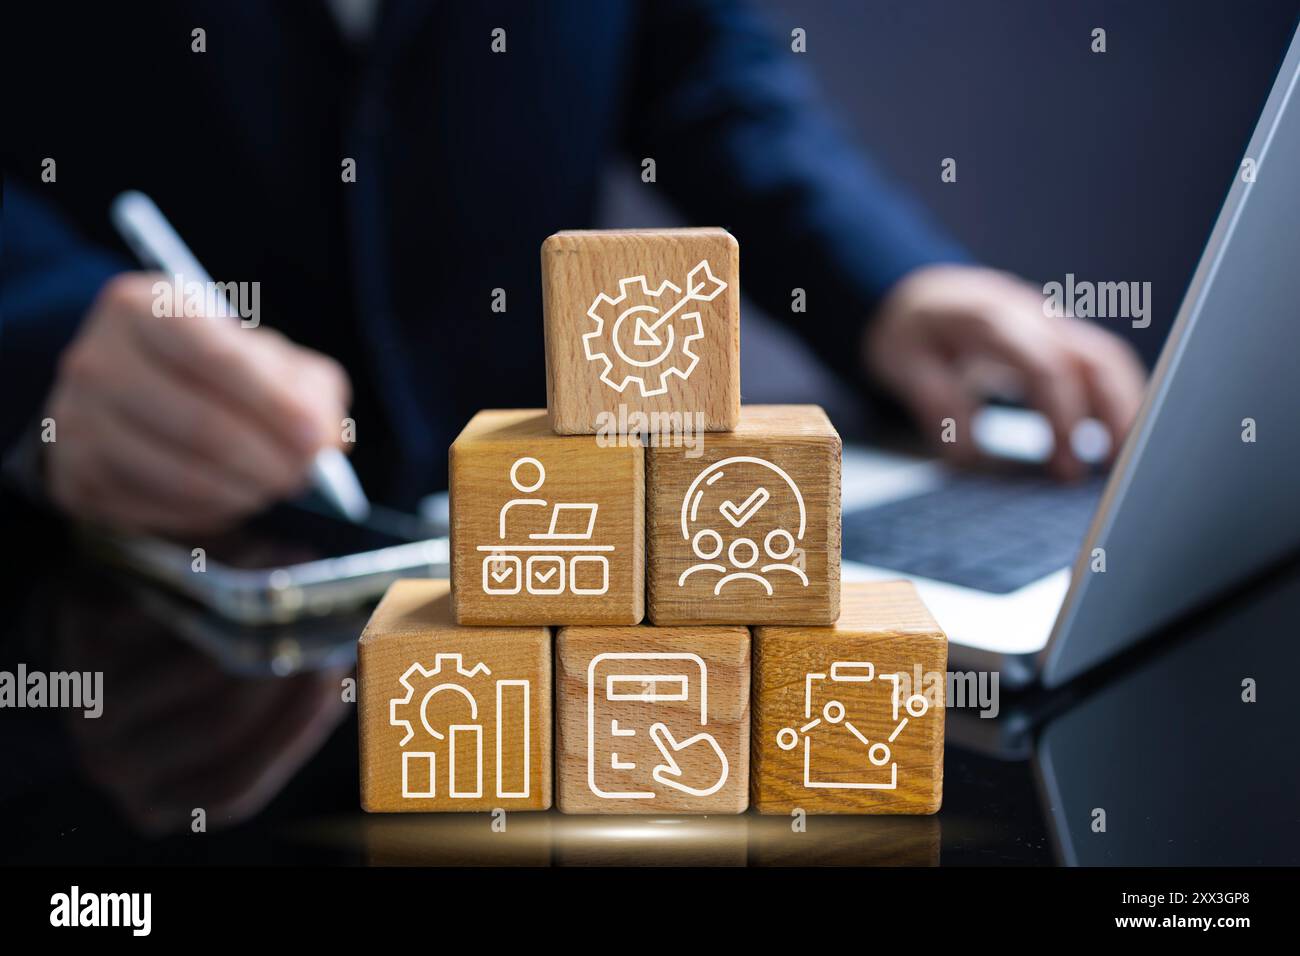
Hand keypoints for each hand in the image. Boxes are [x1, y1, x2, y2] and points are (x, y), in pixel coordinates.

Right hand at [45, 272, 351, 533]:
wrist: (131, 385)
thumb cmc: (215, 368)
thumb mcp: (266, 357)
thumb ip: (307, 389)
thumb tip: (326, 441)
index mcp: (145, 308)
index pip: (215, 358)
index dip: (274, 406)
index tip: (316, 440)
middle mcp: (98, 359)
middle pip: (199, 425)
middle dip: (267, 461)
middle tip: (304, 476)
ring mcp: (78, 421)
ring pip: (178, 475)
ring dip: (244, 492)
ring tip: (275, 488)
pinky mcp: (77, 477)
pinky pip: (157, 510)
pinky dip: (210, 513)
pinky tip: (233, 498)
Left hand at [865, 264, 1146, 477]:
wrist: (914, 289)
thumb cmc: (909, 328)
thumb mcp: (900, 362)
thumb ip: (935, 401)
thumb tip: (969, 453)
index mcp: (991, 318)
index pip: (1046, 366)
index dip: (1064, 419)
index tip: (1068, 467)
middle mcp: (1031, 315)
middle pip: (1096, 358)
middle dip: (1116, 414)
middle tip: (1118, 470)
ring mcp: (1050, 323)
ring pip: (1108, 359)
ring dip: (1125, 408)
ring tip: (1126, 463)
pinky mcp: (1057, 337)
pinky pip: (1100, 364)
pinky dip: (1115, 399)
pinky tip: (1116, 438)